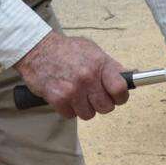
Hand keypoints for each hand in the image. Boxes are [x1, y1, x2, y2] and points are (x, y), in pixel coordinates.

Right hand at [15, 32, 129, 119]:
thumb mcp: (92, 50)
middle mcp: (88, 77)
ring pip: (88, 114)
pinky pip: (70, 115)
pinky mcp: (58, 98)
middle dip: (100, 104)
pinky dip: (67, 109)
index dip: (120, 97)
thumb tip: (128, 77)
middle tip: (92, 96)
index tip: (116, 97)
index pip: (120, 89)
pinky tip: (64, 96)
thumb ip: (109, 65)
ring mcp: (73, 89)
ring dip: (83, 108)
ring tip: (76, 94)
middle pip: (106, 107)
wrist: (37, 49)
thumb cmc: (66, 50)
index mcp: (100, 64)